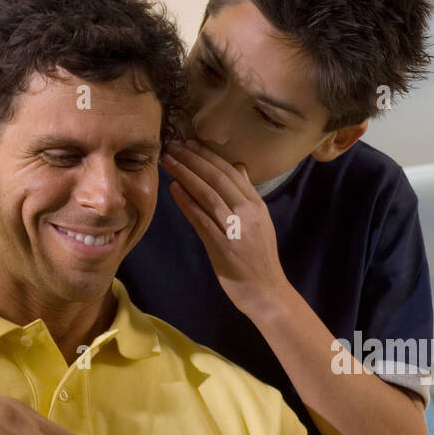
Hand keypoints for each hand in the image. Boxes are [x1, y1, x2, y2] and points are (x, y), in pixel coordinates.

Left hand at [161, 139, 291, 317]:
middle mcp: (248, 213)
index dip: (209, 156)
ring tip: (168, 162)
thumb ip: (248, 194)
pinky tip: (173, 189)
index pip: (231, 172)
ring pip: (207, 194)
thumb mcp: (261, 221)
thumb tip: (238, 166)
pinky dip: (186, 202)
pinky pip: (200, 218)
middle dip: (193, 160)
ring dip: (185, 175)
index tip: (191, 143)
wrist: (265, 291)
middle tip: (173, 146)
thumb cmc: (259, 258)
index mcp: (257, 205)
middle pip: (217, 179)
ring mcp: (235, 228)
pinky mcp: (222, 245)